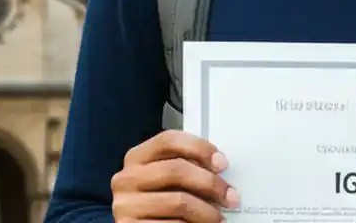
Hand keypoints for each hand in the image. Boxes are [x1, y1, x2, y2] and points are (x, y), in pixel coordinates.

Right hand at [111, 129, 239, 221]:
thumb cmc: (155, 203)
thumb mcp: (163, 180)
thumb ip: (183, 168)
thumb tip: (217, 168)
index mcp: (136, 158)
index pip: (168, 140)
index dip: (199, 148)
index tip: (221, 163)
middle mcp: (126, 179)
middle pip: (176, 170)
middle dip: (210, 183)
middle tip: (230, 196)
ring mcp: (125, 205)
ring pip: (178, 201)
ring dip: (207, 212)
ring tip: (218, 218)